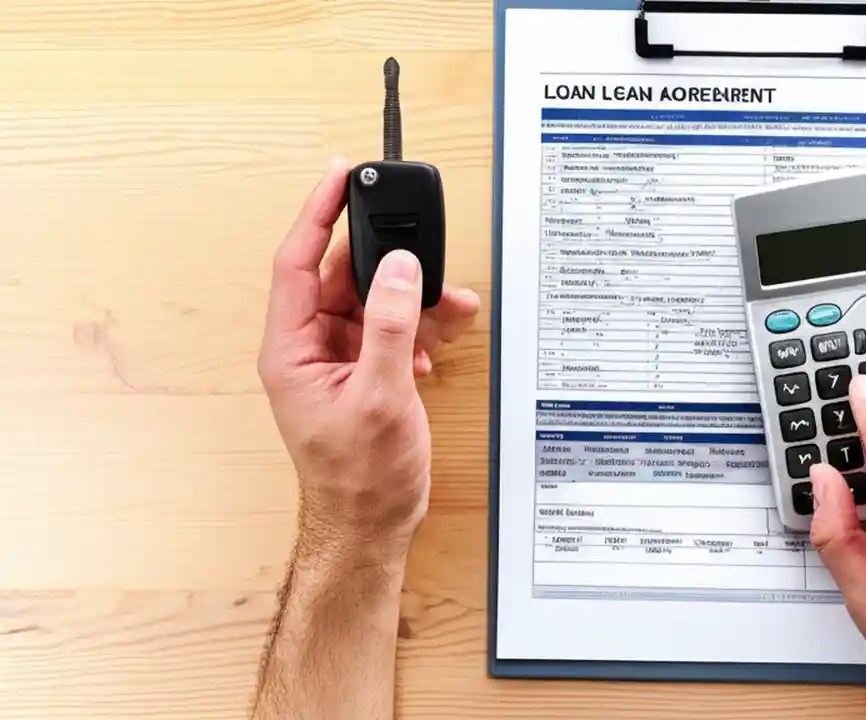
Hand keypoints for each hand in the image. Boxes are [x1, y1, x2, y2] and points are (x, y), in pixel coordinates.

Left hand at [257, 158, 479, 559]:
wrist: (372, 526)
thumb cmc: (359, 478)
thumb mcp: (379, 396)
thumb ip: (388, 326)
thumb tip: (396, 267)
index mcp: (292, 349)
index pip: (297, 262)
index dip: (318, 214)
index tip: (340, 175)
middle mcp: (311, 348)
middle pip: (344, 277)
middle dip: (387, 263)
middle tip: (421, 246)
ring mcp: (339, 360)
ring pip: (375, 302)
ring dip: (412, 300)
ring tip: (449, 305)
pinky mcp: (367, 372)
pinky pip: (392, 330)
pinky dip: (418, 329)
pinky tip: (434, 344)